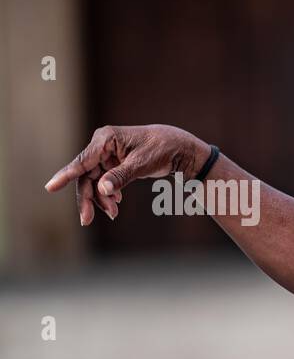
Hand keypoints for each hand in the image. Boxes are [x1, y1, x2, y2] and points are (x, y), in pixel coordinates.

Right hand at [44, 124, 206, 225]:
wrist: (179, 147)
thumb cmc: (162, 149)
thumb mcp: (142, 164)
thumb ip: (121, 176)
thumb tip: (102, 189)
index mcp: (106, 139)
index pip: (82, 161)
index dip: (66, 175)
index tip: (50, 187)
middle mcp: (103, 145)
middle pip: (86, 175)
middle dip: (87, 198)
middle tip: (87, 220)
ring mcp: (107, 155)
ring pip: (95, 181)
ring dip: (102, 199)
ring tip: (113, 213)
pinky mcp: (114, 163)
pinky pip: (105, 181)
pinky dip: (109, 194)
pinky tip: (115, 204)